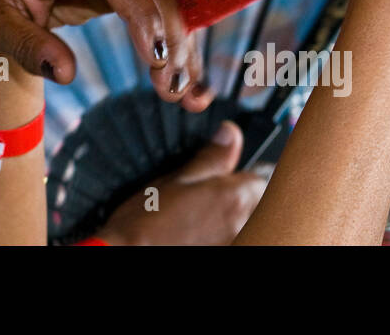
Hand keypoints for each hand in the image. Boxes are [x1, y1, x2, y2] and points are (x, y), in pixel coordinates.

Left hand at [0, 0, 212, 108]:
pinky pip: (150, 3)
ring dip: (178, 41)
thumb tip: (66, 73)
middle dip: (170, 37)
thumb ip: (28, 45)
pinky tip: (184, 74)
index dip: (144, 17)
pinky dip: (168, 38)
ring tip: (184, 92)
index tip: (157, 60)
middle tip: (175, 90)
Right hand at [98, 122, 267, 244]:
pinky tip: (203, 234)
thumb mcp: (174, 179)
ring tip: (205, 219)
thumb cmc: (145, 223)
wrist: (127, 255)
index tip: (228, 177)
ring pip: (251, 222)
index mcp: (234, 197)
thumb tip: (230, 134)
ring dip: (238, 218)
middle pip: (260, 202)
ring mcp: (237, 242)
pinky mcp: (226, 252)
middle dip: (244, 197)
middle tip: (213, 200)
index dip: (243, 174)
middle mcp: (244, 224)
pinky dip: (226, 233)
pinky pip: (237, 237)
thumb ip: (211, 158)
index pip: (262, 178)